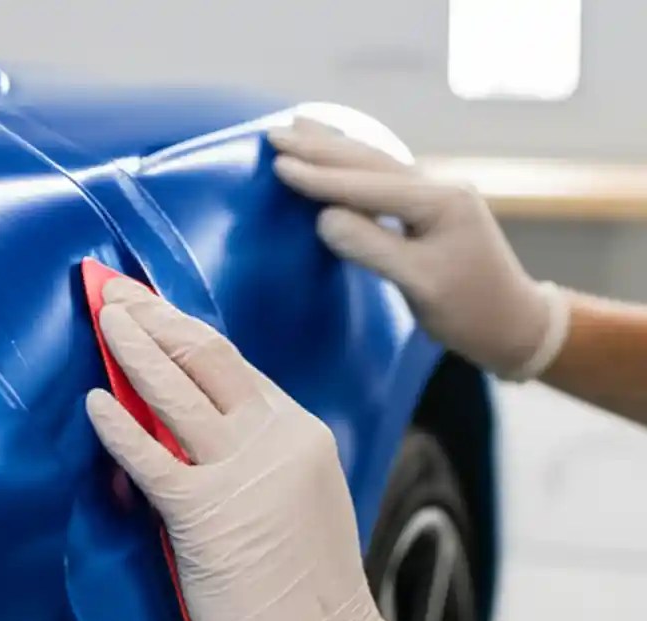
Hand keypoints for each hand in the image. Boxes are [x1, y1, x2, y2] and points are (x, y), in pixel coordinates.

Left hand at [85, 278, 394, 620]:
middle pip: (206, 356)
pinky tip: (95, 402)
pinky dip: (118, 425)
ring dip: (133, 347)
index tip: (148, 304)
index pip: (231, 362)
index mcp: (297, 430)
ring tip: (102, 319)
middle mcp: (274, 439)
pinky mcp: (205, 514)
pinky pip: (150, 455)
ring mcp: (242, 473)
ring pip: (177, 389)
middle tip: (115, 292)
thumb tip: (179, 421)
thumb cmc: (299, 581)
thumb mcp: (290, 493)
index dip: (181, 326)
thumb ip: (246, 451)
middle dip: (154, 317)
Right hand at [269, 117, 567, 379]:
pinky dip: (351, 164)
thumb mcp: (420, 285)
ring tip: (298, 127)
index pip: (367, 185)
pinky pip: (381, 176)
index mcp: (439, 202)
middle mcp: (438, 188)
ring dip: (334, 147)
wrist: (514, 325)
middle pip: (369, 162)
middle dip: (320, 147)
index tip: (278, 164)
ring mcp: (435, 195)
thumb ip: (372, 247)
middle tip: (274, 132)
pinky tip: (336, 155)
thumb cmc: (470, 311)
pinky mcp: (429, 209)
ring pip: (375, 163)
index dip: (320, 176)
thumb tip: (324, 218)